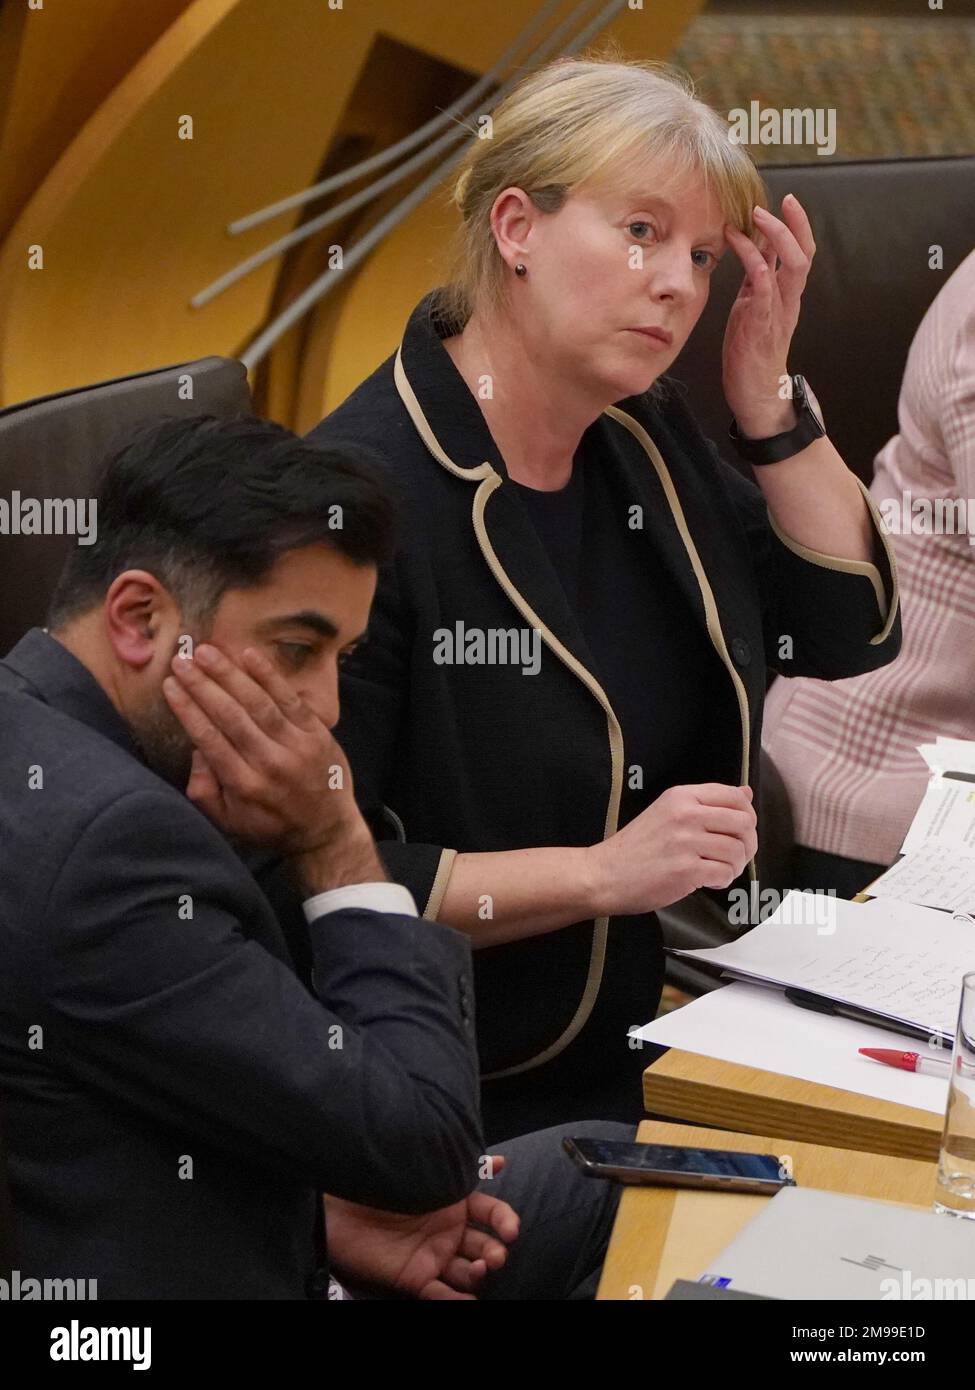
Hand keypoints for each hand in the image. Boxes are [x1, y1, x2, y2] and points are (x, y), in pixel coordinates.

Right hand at [162, 643, 365, 855]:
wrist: (327, 831)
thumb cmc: (271, 824)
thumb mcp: (229, 821)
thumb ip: (203, 791)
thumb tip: (195, 751)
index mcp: (244, 784)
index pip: (209, 738)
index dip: (187, 709)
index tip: (170, 685)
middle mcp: (269, 762)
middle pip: (230, 716)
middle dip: (202, 685)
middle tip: (181, 660)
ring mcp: (296, 745)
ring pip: (258, 702)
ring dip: (230, 674)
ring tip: (206, 652)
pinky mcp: (317, 733)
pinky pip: (290, 699)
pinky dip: (269, 676)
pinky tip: (249, 655)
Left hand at [324, 1163, 518, 1300]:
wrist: (339, 1202)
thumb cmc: (384, 1178)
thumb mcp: (426, 1167)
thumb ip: (461, 1167)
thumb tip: (498, 1163)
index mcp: (456, 1202)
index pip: (492, 1212)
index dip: (505, 1220)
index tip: (510, 1228)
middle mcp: (449, 1231)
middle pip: (485, 1245)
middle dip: (495, 1252)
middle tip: (494, 1256)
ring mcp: (434, 1256)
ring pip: (468, 1273)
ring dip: (480, 1274)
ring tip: (479, 1270)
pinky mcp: (415, 1278)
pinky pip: (441, 1295)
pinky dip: (457, 1302)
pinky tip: (469, 1302)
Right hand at [586, 783, 756, 915]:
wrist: (604, 874)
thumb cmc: (636, 847)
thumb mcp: (668, 812)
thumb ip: (707, 803)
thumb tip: (746, 792)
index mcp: (681, 796)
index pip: (735, 796)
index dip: (748, 815)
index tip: (740, 830)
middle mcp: (685, 814)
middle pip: (744, 823)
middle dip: (747, 843)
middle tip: (734, 855)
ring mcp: (686, 842)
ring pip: (737, 851)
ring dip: (734, 866)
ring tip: (717, 870)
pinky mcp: (686, 870)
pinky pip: (725, 873)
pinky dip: (722, 881)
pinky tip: (708, 881)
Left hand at [722, 194, 815, 436]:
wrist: (755, 393)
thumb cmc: (751, 351)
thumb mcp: (752, 306)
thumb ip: (756, 280)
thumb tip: (754, 249)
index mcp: (787, 294)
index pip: (801, 252)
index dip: (797, 225)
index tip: (786, 201)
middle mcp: (788, 300)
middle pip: (805, 253)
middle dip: (794, 223)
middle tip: (778, 201)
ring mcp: (777, 312)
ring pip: (792, 267)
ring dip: (775, 238)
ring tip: (756, 217)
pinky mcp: (761, 325)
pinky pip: (764, 291)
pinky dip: (758, 266)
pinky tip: (745, 249)